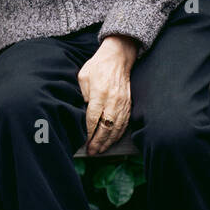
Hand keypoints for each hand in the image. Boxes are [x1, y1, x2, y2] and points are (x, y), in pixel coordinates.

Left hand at [78, 35, 137, 154]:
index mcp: (100, 93)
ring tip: (100, 150)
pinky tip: (111, 141)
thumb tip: (80, 111)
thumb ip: (81, 94)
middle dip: (98, 142)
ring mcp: (122, 103)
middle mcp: (113, 100)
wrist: (118, 58)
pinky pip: (124, 123)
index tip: (83, 142)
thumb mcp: (83, 77)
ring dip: (108, 141)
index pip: (93, 119)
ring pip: (116, 128)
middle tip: (91, 152)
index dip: (88, 132)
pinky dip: (118, 134)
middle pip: (106, 127)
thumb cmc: (97, 66)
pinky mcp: (128, 104)